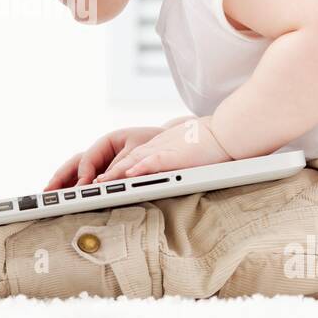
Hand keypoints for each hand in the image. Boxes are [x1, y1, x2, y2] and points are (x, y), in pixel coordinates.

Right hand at [43, 125, 165, 190]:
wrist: (176, 146)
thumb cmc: (157, 143)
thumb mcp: (140, 152)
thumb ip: (121, 165)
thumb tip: (102, 180)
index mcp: (107, 142)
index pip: (87, 159)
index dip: (81, 175)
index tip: (79, 189)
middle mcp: (102, 153)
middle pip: (75, 165)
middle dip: (60, 178)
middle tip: (47, 192)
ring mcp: (104, 164)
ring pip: (78, 173)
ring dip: (64, 184)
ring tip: (50, 198)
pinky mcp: (109, 175)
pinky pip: (89, 181)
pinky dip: (76, 189)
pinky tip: (68, 201)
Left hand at [97, 116, 232, 180]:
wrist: (225, 131)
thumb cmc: (209, 143)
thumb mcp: (181, 151)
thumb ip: (169, 161)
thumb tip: (163, 173)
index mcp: (157, 149)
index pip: (130, 159)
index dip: (114, 169)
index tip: (100, 180)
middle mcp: (156, 149)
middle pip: (126, 161)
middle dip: (108, 174)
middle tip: (91, 185)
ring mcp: (164, 150)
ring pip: (134, 161)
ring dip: (116, 173)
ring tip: (100, 183)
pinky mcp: (175, 154)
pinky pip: (154, 161)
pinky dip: (141, 167)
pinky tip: (129, 174)